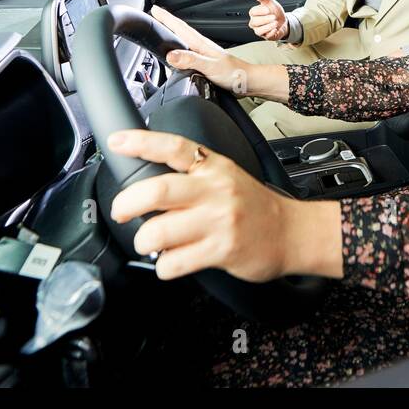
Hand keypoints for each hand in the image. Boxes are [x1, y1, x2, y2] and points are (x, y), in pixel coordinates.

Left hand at [107, 130, 341, 280]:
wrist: (292, 232)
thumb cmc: (253, 206)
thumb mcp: (226, 177)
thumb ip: (192, 176)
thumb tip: (146, 187)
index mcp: (214, 168)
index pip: (174, 147)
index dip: (142, 142)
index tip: (116, 142)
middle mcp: (216, 191)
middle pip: (157, 191)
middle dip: (127, 204)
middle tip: (121, 211)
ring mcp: (219, 221)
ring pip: (158, 232)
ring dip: (143, 241)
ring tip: (149, 243)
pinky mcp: (222, 250)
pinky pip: (174, 262)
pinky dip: (163, 266)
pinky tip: (171, 261)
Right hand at [150, 5, 249, 91]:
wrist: (249, 81)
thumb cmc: (234, 74)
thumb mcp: (210, 66)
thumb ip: (191, 60)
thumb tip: (171, 54)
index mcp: (201, 44)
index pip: (180, 27)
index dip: (166, 18)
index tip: (155, 9)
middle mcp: (202, 46)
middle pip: (181, 29)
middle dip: (167, 20)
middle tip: (156, 13)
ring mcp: (204, 53)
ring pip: (184, 38)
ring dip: (174, 30)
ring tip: (164, 26)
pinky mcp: (206, 61)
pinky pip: (189, 49)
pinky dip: (181, 45)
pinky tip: (180, 49)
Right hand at [248, 0, 288, 40]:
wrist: (284, 21)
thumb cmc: (274, 11)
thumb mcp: (270, 2)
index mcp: (254, 13)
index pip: (252, 12)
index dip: (260, 11)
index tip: (268, 9)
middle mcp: (255, 22)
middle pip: (254, 22)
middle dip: (264, 19)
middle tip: (273, 16)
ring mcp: (260, 30)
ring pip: (258, 31)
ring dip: (267, 27)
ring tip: (276, 23)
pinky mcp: (266, 36)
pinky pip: (266, 36)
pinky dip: (271, 33)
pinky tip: (275, 29)